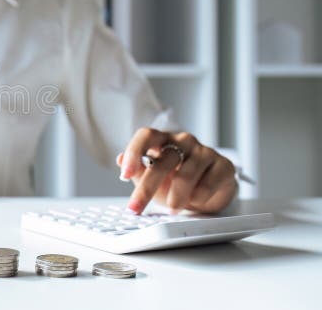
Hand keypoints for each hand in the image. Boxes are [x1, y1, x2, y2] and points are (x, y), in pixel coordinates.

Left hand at [117, 128, 237, 213]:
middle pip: (163, 161)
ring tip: (172, 208)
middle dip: (148, 188)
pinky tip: (196, 201)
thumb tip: (121, 160)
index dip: (134, 152)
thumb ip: (137, 170)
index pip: (146, 136)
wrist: (208, 191)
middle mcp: (183, 141)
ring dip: (176, 196)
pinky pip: (209, 183)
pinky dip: (199, 197)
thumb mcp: (151, 178)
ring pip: (186, 174)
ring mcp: (204, 151)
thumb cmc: (175, 181)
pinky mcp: (224, 165)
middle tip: (137, 207)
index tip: (124, 174)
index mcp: (162, 140)